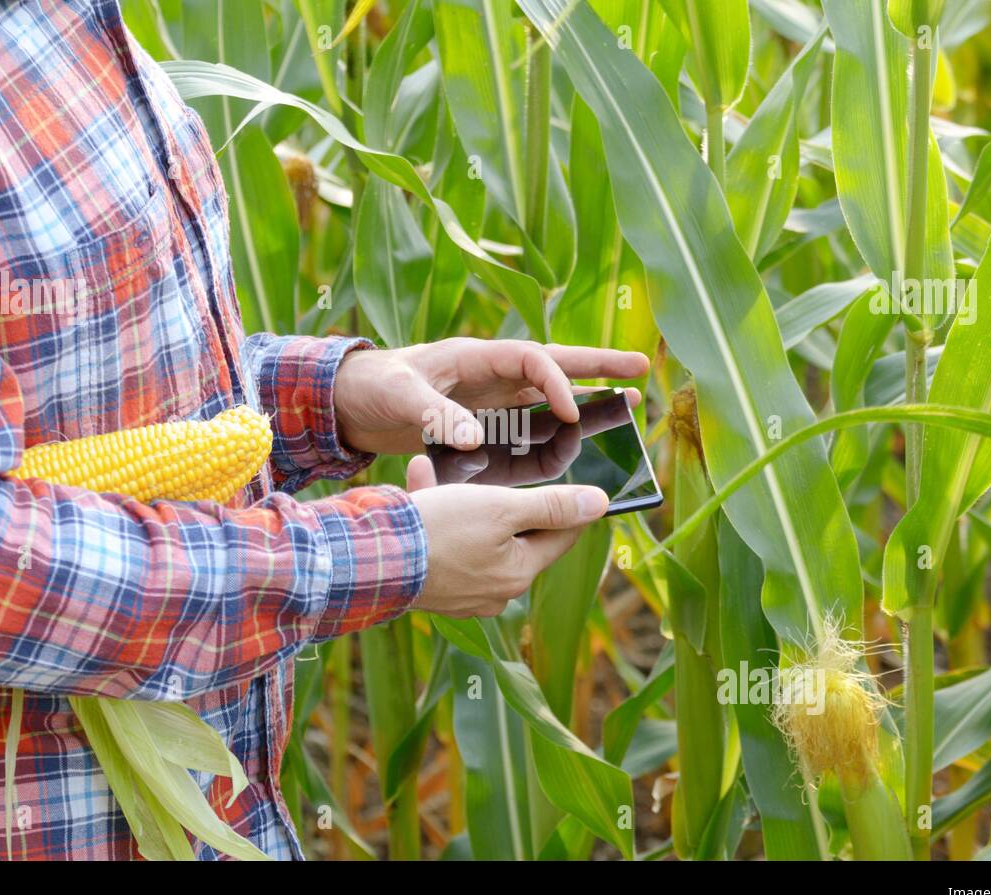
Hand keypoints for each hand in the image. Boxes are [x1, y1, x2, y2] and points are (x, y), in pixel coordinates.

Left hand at [333, 338, 648, 455]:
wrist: (347, 402)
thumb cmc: (370, 387)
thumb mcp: (400, 398)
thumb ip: (436, 415)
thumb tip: (474, 439)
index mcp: (475, 355)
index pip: (532, 360)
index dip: (557, 383)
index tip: (572, 413)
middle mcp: (489, 372)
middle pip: (555, 365)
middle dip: (598, 366)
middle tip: (643, 368)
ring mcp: (489, 397)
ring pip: (548, 395)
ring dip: (586, 398)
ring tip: (627, 402)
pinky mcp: (483, 420)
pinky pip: (527, 424)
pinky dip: (555, 430)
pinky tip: (579, 443)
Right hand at [405, 455, 609, 616]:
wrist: (371, 560)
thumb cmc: (440, 531)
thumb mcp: (502, 508)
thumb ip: (552, 505)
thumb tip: (600, 503)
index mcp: (518, 574)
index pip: (560, 536)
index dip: (569, 506)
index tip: (572, 481)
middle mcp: (493, 592)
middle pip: (515, 537)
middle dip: (502, 500)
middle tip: (494, 473)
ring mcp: (460, 593)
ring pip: (474, 536)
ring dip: (462, 502)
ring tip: (445, 472)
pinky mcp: (430, 587)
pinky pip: (443, 545)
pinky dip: (436, 516)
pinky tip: (420, 483)